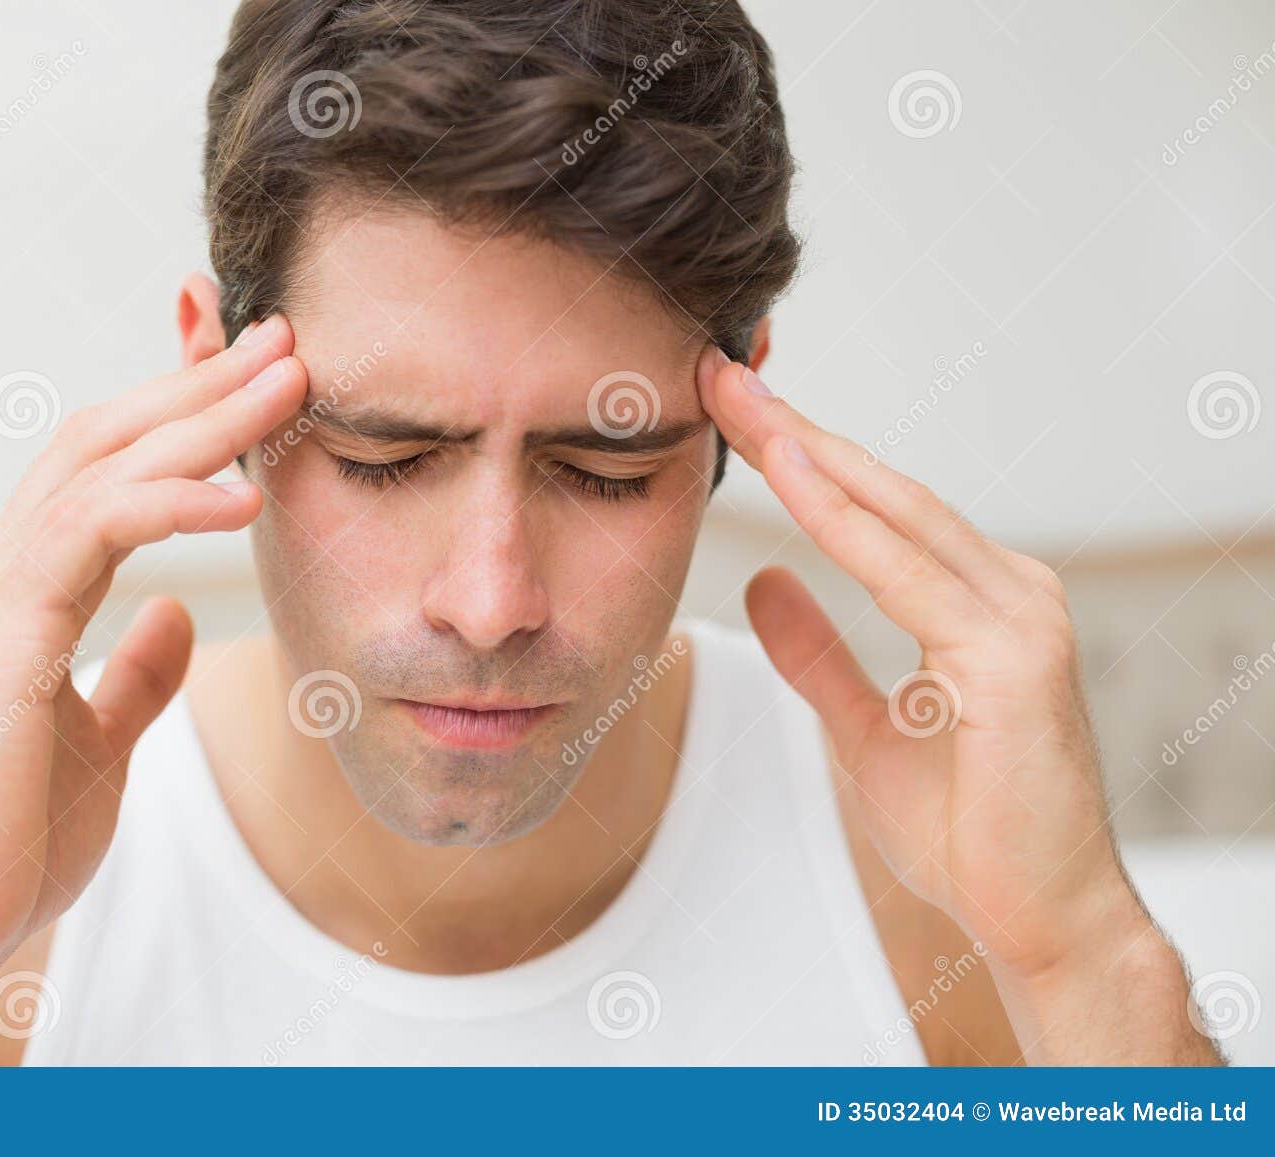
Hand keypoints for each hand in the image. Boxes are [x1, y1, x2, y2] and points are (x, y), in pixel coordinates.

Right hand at [0, 317, 306, 978]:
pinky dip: (169, 503)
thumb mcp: (100, 739)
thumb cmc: (8, 839)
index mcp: (24, 589)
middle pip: (106, 440)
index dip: (179, 414)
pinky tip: (240, 495)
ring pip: (101, 465)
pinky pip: (92, 533)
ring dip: (200, 416)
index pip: (106, 470)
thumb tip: (176, 614)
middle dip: (199, 384)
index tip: (254, 376)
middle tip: (282, 339)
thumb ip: (134, 673)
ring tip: (284, 378)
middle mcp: (1, 570)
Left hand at [696, 346, 1141, 981]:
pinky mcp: (1015, 658)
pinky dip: (845, 522)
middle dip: (798, 429)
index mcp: (982, 601)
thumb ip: (819, 651)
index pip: (877, 509)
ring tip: (740, 402)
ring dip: (812, 454)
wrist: (1044, 918)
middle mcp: (1012, 589)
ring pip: (895, 515)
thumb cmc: (974, 827)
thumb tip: (765, 578)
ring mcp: (1022, 616)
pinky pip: (907, 576)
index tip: (734, 409)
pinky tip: (792, 476)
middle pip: (884, 491)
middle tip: (721, 373)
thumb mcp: (868, 726)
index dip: (804, 454)